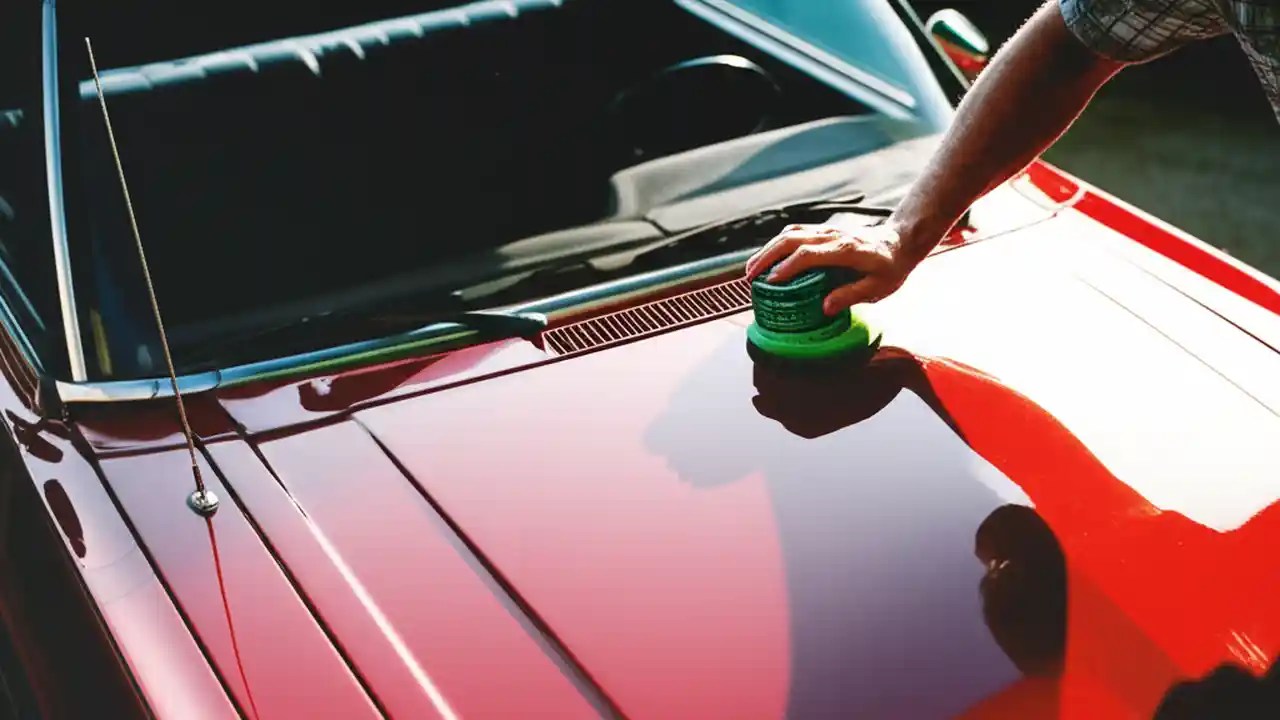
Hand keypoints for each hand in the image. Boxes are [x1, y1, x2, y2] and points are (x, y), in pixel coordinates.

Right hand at [743, 221, 917, 313]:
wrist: (901, 241)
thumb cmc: (890, 268)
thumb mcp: (878, 288)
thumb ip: (851, 296)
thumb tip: (824, 308)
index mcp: (846, 250)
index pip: (808, 254)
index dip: (787, 267)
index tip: (770, 282)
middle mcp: (833, 236)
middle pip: (791, 239)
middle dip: (766, 256)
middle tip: (749, 276)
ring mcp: (827, 230)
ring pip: (790, 233)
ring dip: (768, 248)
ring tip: (751, 267)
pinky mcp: (824, 230)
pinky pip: (796, 232)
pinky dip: (777, 244)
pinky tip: (768, 257)